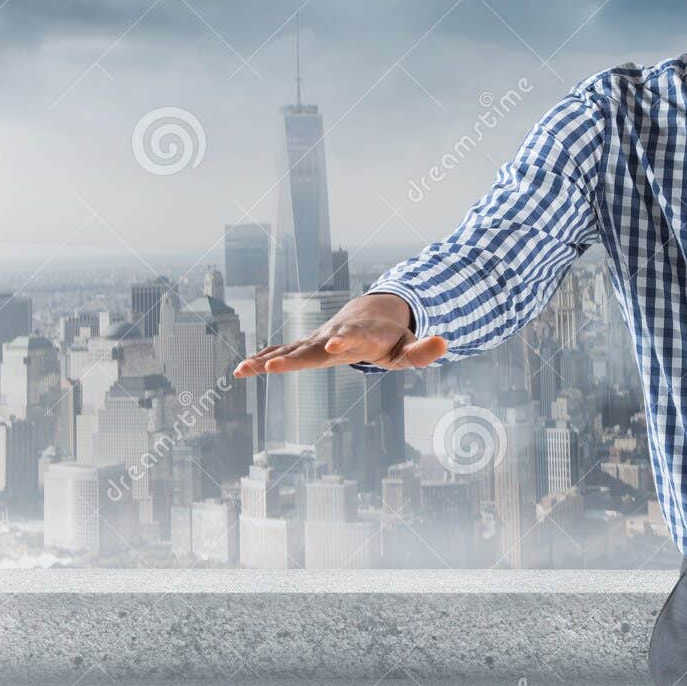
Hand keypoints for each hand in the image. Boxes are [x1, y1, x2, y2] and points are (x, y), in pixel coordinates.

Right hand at [231, 292, 446, 376]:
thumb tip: (445, 343)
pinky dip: (262, 359)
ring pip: (290, 350)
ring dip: (267, 360)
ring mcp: (317, 340)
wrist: (372, 314)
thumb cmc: (392, 336)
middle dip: (294, 358)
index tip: (333, 346)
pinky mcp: (306, 346)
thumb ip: (425, 350)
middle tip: (274, 366)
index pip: (352, 339)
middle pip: (312, 348)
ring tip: (243, 371)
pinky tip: (241, 370)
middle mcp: (333, 335)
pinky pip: (282, 352)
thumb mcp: (410, 347)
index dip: (344, 342)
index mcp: (361, 336)